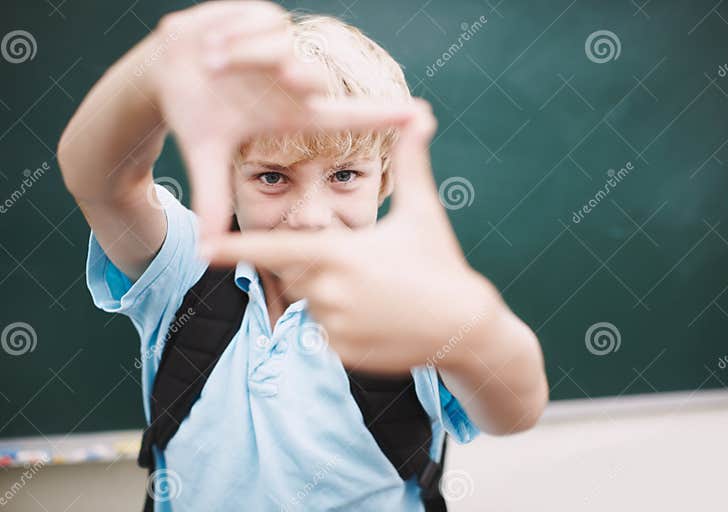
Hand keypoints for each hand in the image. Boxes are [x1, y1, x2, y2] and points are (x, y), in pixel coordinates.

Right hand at [145, 1, 414, 237]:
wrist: (166, 70)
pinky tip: (211, 45)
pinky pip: (256, 20)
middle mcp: (293, 79)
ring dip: (239, 55)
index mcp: (290, 113)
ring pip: (277, 46)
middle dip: (301, 76)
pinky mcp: (263, 16)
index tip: (417, 114)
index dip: (381, 116)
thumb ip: (212, 197)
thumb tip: (204, 252)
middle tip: (288, 78)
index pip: (345, 116)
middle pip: (311, 76)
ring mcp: (281, 46)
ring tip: (211, 65)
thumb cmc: (196, 112)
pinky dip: (229, 32)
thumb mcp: (205, 153)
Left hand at [203, 100, 501, 373]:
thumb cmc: (442, 264)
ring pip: (312, 304)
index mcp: (339, 253)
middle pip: (297, 273)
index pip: (274, 249)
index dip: (236, 246)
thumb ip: (412, 163)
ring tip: (378, 295)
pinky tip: (380, 320)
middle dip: (319, 266)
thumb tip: (421, 113)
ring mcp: (333, 325)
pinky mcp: (341, 354)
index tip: (205, 246)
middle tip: (364, 269)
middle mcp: (327, 291)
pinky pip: (326, 333)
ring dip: (334, 296)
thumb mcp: (424, 212)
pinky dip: (345, 325)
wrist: (465, 329)